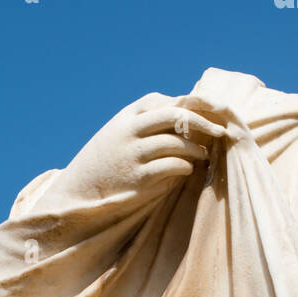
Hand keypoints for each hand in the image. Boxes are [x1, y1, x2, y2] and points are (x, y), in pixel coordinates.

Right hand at [43, 92, 229, 206]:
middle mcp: (129, 132)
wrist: (77, 194)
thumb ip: (141, 125)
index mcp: (125, 118)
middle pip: (174, 115)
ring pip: (175, 141)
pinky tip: (188, 169)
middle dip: (201, 121)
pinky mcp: (138, 179)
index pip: (162, 102)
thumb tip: (178, 116)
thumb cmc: (103, 165)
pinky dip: (184, 166)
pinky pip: (170, 166)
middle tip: (220, 130)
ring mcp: (133, 155)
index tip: (206, 114)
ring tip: (204, 154)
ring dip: (195, 147)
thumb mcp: (115, 136)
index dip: (187, 106)